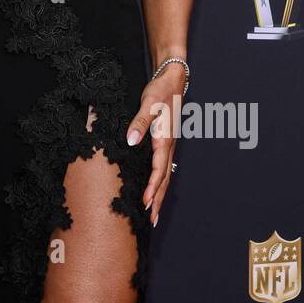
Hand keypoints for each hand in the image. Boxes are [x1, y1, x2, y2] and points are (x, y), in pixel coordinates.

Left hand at [125, 63, 184, 227]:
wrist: (172, 81)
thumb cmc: (160, 92)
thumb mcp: (149, 104)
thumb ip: (140, 122)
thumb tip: (131, 140)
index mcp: (164, 140)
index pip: (158, 170)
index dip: (151, 188)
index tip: (145, 204)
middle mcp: (168, 147)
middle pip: (164, 180)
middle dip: (157, 201)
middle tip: (151, 221)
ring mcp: (168, 146)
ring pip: (165, 176)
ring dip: (159, 195)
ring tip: (153, 214)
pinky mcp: (165, 144)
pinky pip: (163, 169)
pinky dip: (159, 183)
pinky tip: (154, 190)